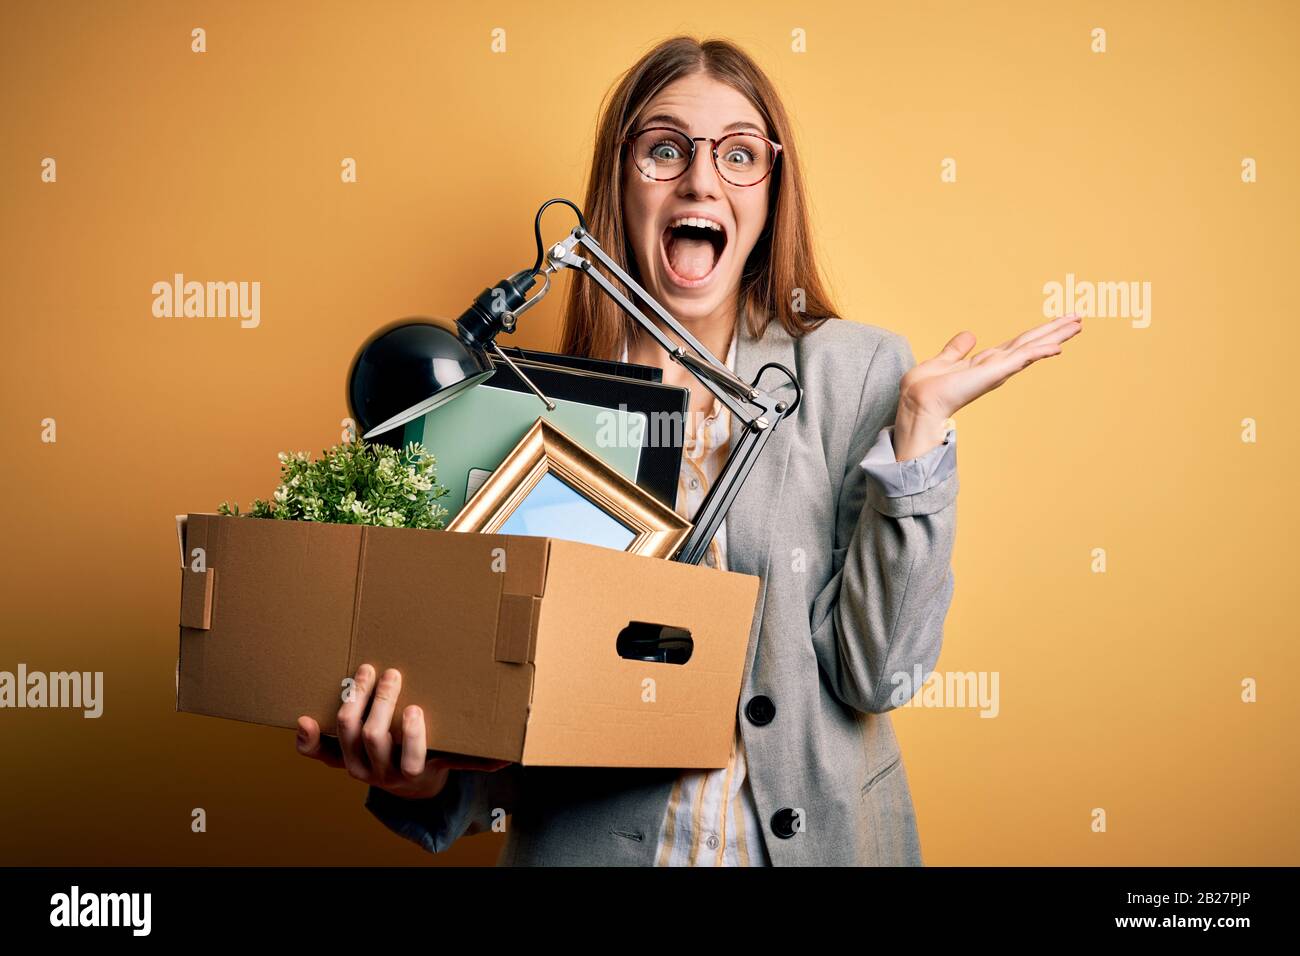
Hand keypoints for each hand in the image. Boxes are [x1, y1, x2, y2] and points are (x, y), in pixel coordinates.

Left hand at [295, 663, 512, 799]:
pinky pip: (317, 754)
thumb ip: (476, 759)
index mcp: (411, 772)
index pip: (411, 758)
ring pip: (347, 736)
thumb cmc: (430, 761)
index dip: (411, 736)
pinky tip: (304, 719)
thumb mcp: (451, 761)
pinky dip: (308, 739)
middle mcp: (380, 773)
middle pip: (374, 738)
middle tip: (391, 674)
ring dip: (353, 703)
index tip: (415, 709)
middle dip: (382, 703)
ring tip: (363, 674)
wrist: (403, 785)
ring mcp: (355, 766)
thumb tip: (510, 758)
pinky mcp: (337, 760)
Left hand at [892, 314, 1084, 460]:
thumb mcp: (943, 360)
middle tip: (1078, 318)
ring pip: (1032, 347)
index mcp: (985, 362)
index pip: (1017, 344)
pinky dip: (1040, 352)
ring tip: (1077, 324)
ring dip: (1055, 336)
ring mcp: (997, 369)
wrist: (918, 402)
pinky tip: (1058, 346)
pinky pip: (1021, 358)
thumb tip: (970, 335)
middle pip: (1030, 343)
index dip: (1037, 333)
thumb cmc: (926, 387)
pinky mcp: (994, 372)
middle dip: (1054, 331)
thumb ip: (956, 349)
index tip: (1056, 322)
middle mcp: (995, 365)